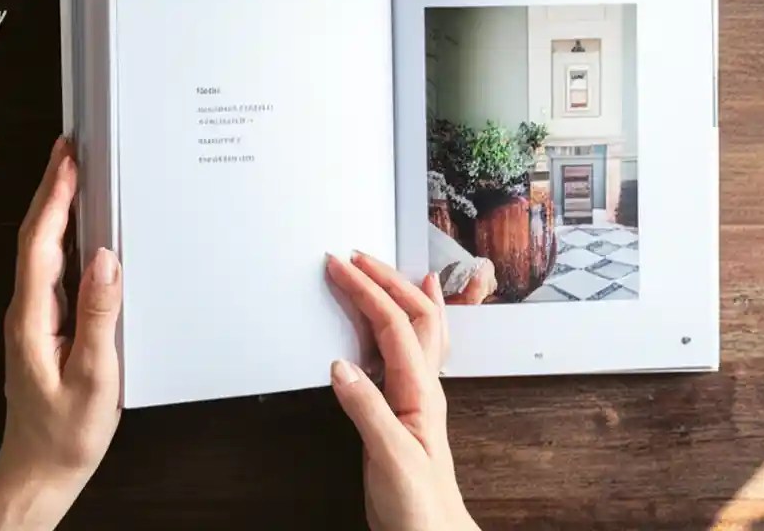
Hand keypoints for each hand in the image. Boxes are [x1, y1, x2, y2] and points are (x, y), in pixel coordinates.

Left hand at [0, 138, 122, 530]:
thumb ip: (100, 317)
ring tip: (76, 176)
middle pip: (34, 237)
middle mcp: (25, 311)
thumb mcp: (94, 378)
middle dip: (50, 189)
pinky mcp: (43, 328)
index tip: (67, 159)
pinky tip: (83, 233)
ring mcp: (31, 319)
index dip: (52, 198)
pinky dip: (65, 239)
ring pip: (41, 251)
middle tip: (69, 148)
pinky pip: (52, 271)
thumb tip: (108, 259)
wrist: (38, 473)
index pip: (39, 244)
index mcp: (32, 319)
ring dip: (55, 210)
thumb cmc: (66, 434)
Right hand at [326, 252, 480, 530]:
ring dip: (401, 296)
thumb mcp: (390, 457)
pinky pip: (407, 356)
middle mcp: (424, 389)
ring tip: (390, 273)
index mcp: (420, 393)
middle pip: (415, 316)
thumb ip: (367, 410)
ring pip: (418, 332)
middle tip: (357, 257)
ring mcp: (417, 400)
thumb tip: (340, 365)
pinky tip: (393, 331)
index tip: (340, 266)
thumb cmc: (420, 507)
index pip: (394, 325)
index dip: (368, 290)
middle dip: (387, 280)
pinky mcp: (404, 414)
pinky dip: (400, 330)